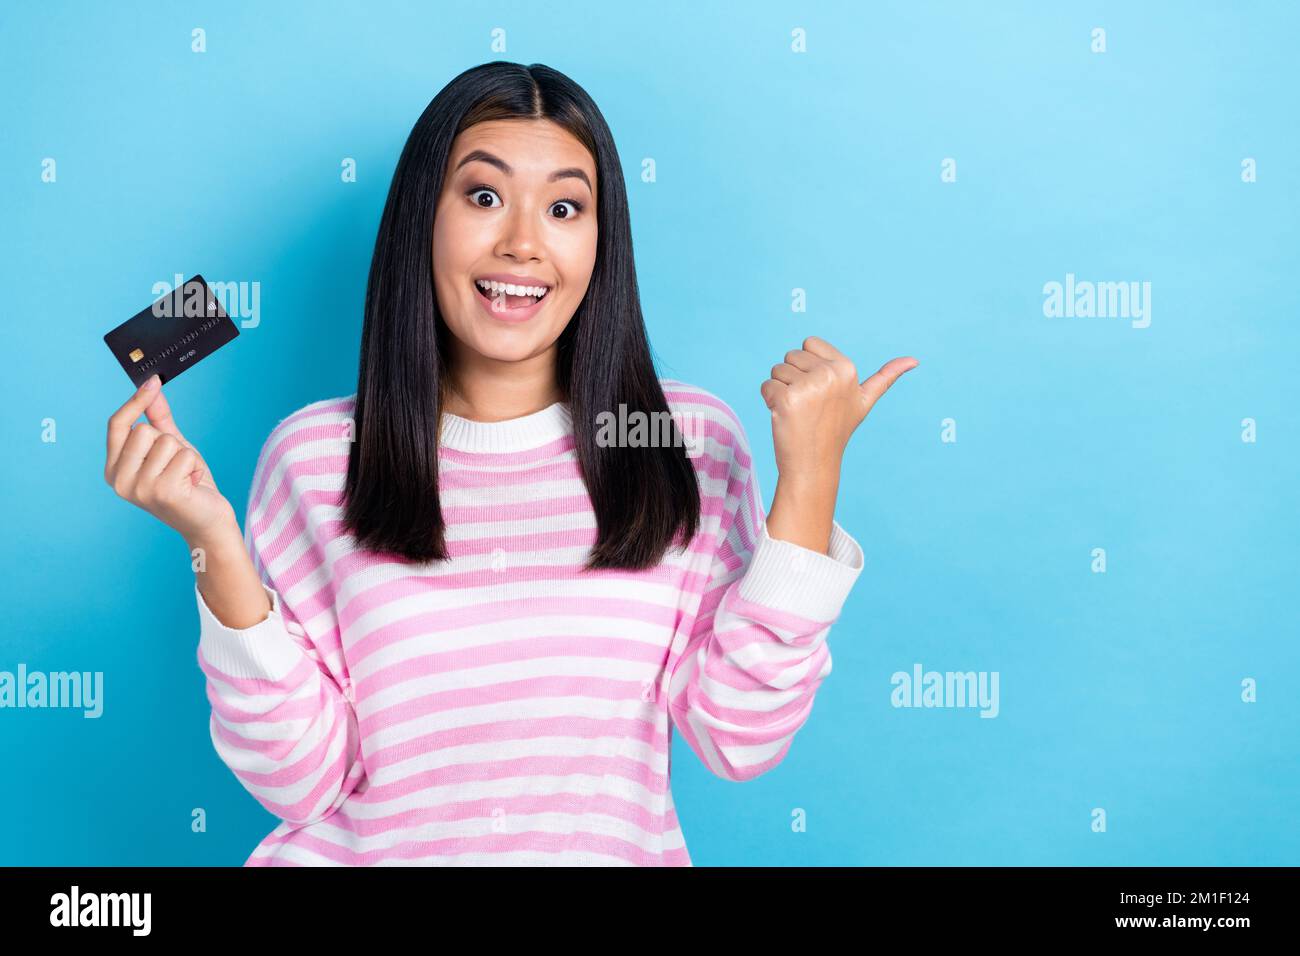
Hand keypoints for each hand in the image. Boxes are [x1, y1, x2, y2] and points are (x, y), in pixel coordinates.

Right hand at [105, 375, 237, 545]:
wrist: (207, 521)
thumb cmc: (187, 484)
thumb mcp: (171, 448)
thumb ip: (158, 420)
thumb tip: (151, 387)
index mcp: (114, 469)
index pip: (116, 425)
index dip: (135, 402)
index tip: (153, 381)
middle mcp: (120, 481)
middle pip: (143, 430)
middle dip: (169, 441)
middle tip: (176, 466)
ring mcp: (139, 488)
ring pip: (166, 441)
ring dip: (185, 456)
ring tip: (185, 476)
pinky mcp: (162, 492)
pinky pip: (184, 455)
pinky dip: (194, 466)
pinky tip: (192, 484)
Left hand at [760, 336, 917, 481]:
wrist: (815, 464)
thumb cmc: (836, 430)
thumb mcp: (864, 401)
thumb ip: (885, 378)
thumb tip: (914, 360)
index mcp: (847, 368)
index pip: (808, 343)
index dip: (808, 366)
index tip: (820, 392)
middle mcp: (830, 374)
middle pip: (790, 355)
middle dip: (793, 378)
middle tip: (807, 405)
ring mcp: (809, 387)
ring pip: (776, 370)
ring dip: (780, 390)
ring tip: (798, 412)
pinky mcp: (787, 399)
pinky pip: (766, 386)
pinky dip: (769, 401)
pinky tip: (785, 418)